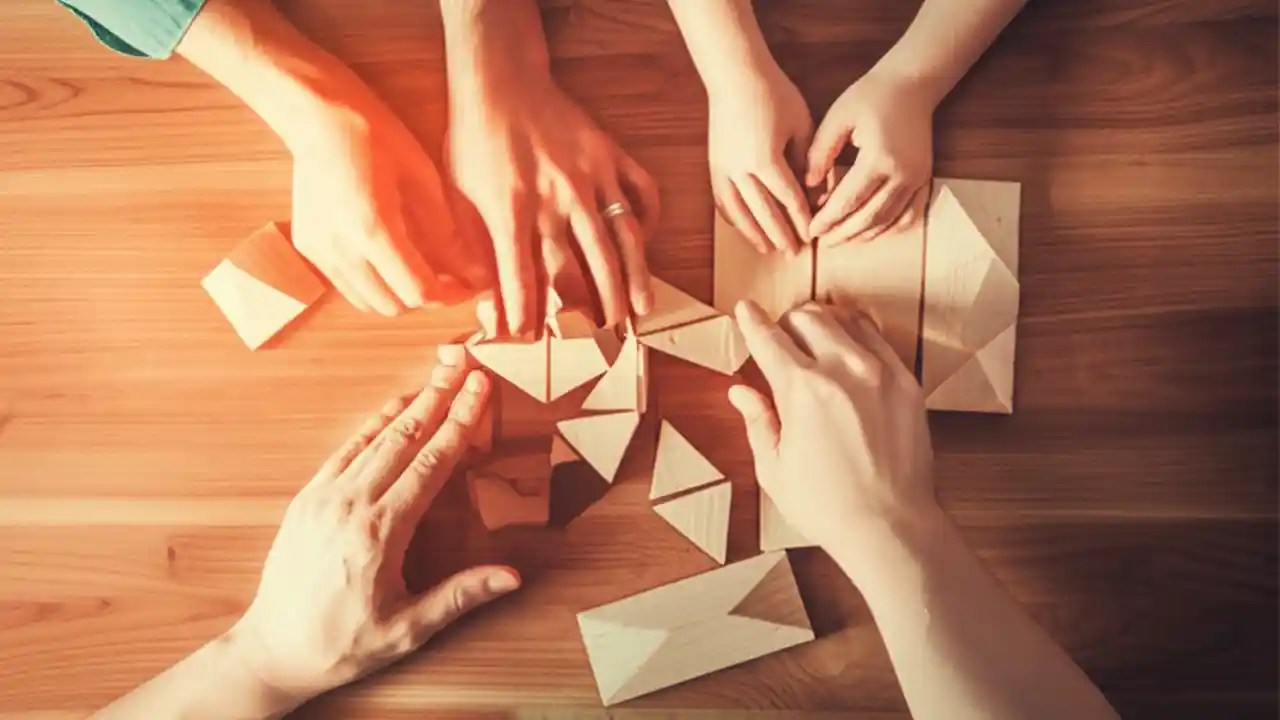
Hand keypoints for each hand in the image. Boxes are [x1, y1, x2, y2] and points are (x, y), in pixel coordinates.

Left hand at [226, 346, 518, 703]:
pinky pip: (343, 452)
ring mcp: (324, 498)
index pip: (433, 462)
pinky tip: (389, 412)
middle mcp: (351, 504)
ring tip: (433, 376)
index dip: (461, 420)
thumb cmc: (341, 644)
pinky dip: (370, 427)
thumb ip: (459, 596)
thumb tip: (511, 577)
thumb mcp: (407, 629)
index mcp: (382, 531)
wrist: (272, 650)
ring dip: (407, 404)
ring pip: (373, 437)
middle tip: (462, 361)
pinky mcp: (306, 500)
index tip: (481, 388)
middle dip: (438, 395)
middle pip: (405, 436)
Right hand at [286, 91, 486, 315]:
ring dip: (397, 296)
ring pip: (368, 303)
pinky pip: (346, 286)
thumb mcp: (422, 180)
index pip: (418, 292)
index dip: (451, 296)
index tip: (469, 285)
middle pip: (394, 306)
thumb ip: (447, 234)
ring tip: (420, 269)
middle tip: (449, 277)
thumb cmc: (376, 137)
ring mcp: (319, 252)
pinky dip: (371, 284)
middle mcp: (340, 251)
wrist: (317, 114)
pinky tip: (387, 257)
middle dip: (426, 298)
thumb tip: (475, 273)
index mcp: (373, 231)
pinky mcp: (307, 248)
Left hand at [447, 66, 658, 335]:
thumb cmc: (474, 140)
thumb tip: (483, 298)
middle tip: (605, 335)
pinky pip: (641, 189)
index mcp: (511, 208)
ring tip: (640, 309)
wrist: (499, 81)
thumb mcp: (460, 194)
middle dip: (596, 306)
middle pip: (584, 264)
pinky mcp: (609, 154)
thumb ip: (475, 247)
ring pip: (621, 236)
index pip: (522, 276)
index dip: (526, 313)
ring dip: (633, 277)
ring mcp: (589, 175)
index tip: (531, 339)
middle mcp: (556, 196)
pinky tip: (646, 241)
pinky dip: (649, 216)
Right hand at [707, 66, 812, 253]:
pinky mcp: (713, 164)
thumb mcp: (802, 124)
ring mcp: (723, 168)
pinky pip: (722, 199)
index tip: (811, 235)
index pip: (788, 199)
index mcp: (766, 159)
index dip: (800, 220)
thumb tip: (815, 191)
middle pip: (763, 212)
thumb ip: (808, 160)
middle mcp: (741, 170)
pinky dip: (733, 217)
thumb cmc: (774, 94)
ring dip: (754, 233)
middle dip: (780, 235)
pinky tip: (743, 227)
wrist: (735, 74)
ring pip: (739, 211)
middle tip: (793, 253)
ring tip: (767, 249)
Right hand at [728, 300, 937, 554]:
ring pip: (845, 318)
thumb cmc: (828, 506)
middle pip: (807, 316)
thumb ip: (758, 422)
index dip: (751, 321)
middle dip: (787, 320)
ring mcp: (880, 373)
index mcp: (802, 391)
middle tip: (782, 334)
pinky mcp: (907, 383)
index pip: (768, 338)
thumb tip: (740, 392)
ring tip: (815, 336)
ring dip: (824, 320)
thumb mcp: (774, 469)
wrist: (891, 526)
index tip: (746, 310)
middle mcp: (842, 371)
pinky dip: (857, 334)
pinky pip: (878, 338)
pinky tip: (849, 347)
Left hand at [806, 68, 933, 245]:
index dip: (828, 220)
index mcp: (879, 158)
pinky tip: (869, 231)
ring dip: (864, 235)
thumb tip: (807, 187)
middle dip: (843, 234)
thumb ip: (820, 153)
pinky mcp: (924, 179)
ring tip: (840, 240)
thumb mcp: (838, 118)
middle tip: (821, 243)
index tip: (810, 230)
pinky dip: (888, 228)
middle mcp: (903, 174)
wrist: (912, 83)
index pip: (849, 200)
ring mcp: (917, 179)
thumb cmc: (870, 95)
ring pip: (889, 221)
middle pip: (870, 218)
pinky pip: (908, 215)